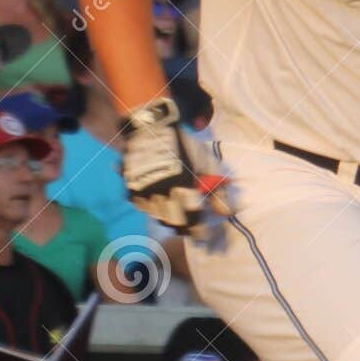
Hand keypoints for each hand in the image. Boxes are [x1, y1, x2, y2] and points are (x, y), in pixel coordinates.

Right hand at [121, 95, 229, 232]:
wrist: (151, 127)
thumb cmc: (185, 145)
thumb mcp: (208, 164)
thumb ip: (219, 191)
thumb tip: (228, 214)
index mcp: (182, 186)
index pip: (193, 220)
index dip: (201, 231)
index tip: (206, 233)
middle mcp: (161, 192)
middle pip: (175, 223)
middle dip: (186, 226)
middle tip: (193, 226)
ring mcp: (144, 192)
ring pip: (159, 217)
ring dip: (171, 218)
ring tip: (178, 212)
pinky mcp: (131, 189)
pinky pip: (143, 207)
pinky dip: (153, 208)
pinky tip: (160, 201)